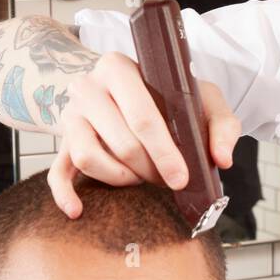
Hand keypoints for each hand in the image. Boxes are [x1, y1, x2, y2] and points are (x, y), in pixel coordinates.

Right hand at [47, 51, 240, 216]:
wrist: (118, 88)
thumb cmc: (165, 97)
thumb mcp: (200, 97)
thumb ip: (221, 124)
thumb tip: (222, 160)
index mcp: (119, 68)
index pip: (142, 117)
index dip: (164, 153)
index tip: (180, 178)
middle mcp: (88, 87)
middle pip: (121, 142)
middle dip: (149, 169)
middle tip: (165, 179)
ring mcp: (71, 115)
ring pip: (89, 157)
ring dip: (120, 178)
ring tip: (138, 178)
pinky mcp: (62, 142)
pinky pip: (57, 171)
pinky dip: (65, 194)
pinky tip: (78, 211)